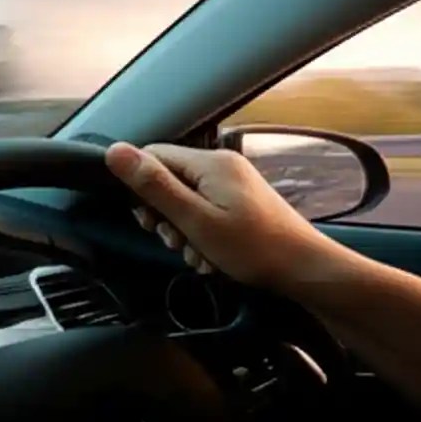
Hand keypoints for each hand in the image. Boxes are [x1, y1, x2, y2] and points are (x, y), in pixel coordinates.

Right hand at [105, 142, 345, 291]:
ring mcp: (234, 184)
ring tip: (199, 254)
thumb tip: (115, 152)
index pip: (153, 156)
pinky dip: (202, 235)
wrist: (305, 269)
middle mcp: (222, 166)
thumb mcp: (195, 220)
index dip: (141, 188)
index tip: (149, 221)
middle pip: (169, 180)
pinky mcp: (241, 202)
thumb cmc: (254, 248)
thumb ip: (154, 186)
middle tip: (176, 241)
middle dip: (165, 215)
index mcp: (210, 163)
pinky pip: (206, 211)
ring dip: (184, 231)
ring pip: (186, 201)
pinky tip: (212, 257)